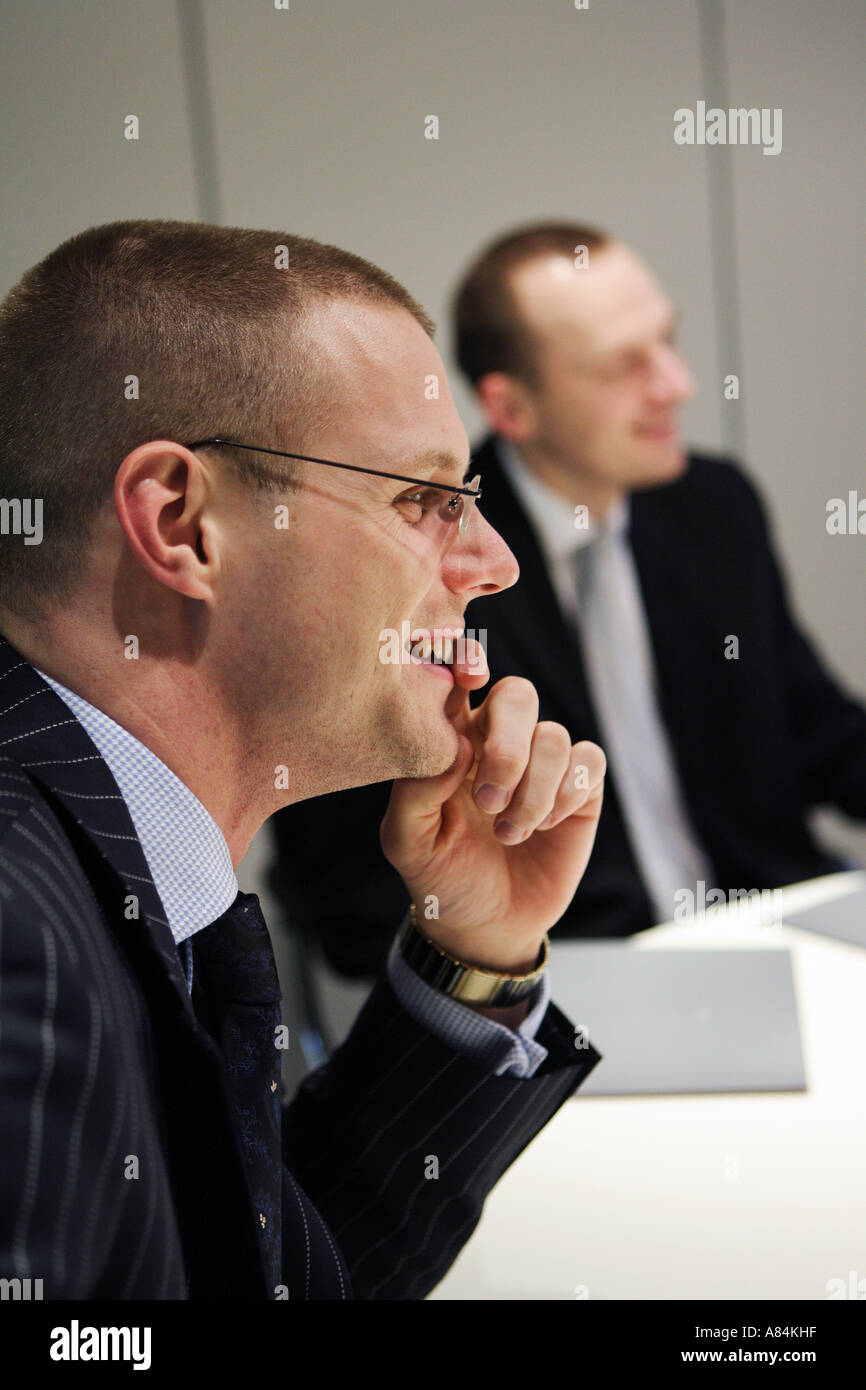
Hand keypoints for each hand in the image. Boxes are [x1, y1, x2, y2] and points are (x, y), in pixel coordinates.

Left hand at [380, 638, 605, 974]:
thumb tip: (457, 747)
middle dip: (508, 745)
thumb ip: (416, 791)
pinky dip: (566, 794)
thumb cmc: (438, 875)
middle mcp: (498, 740)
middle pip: (518, 695)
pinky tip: (543, 827)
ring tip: (510, 833)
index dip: (468, 660)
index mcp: (451, 738)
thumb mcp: (407, 841)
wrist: (485, 926)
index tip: (471, 678)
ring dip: (534, 789)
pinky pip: (588, 761)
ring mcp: (542, 762)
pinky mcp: (580, 788)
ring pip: (554, 735)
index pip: (458, 677)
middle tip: (488, 800)